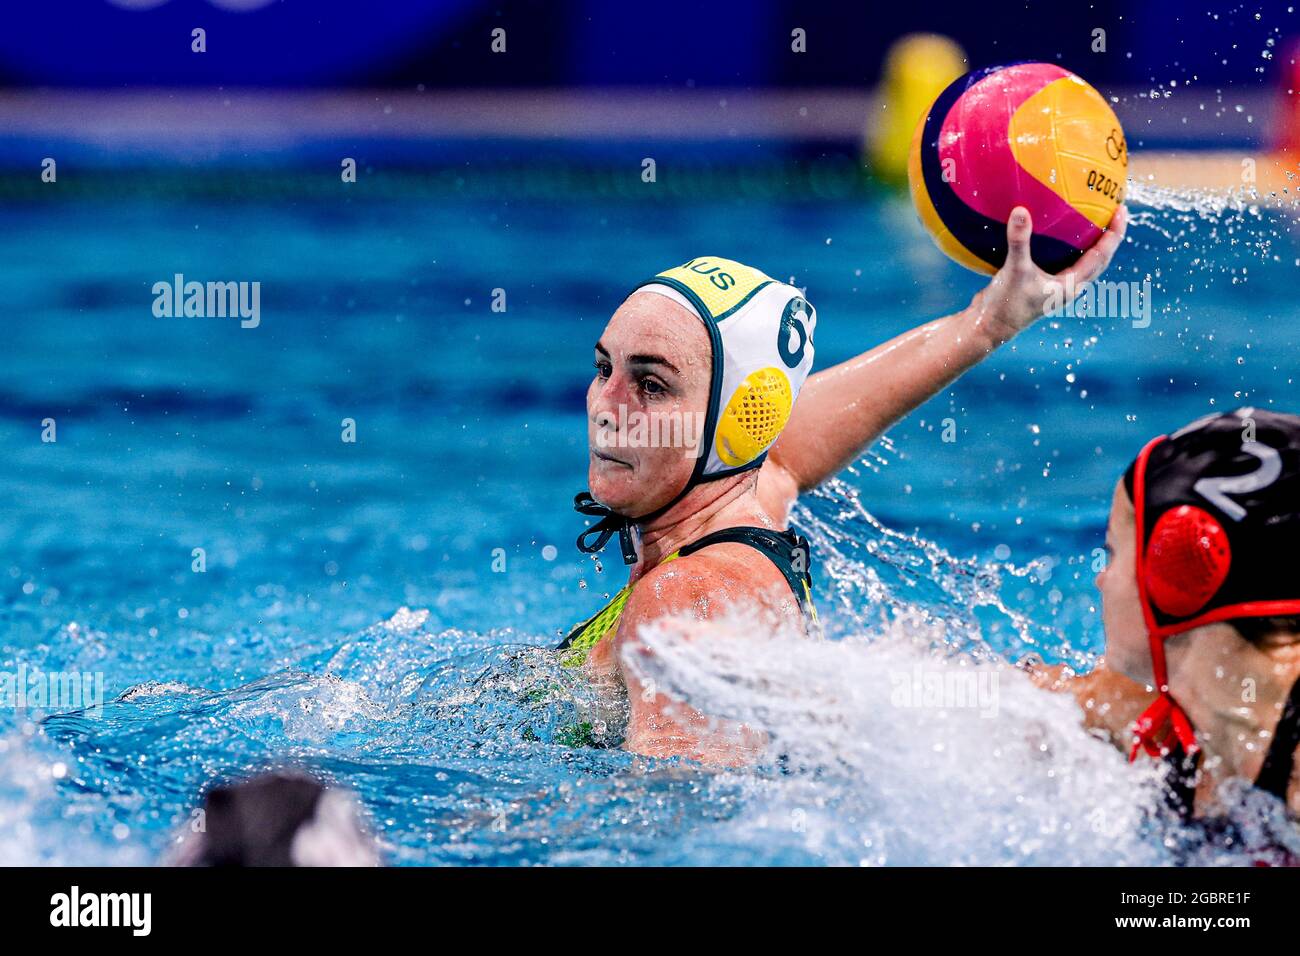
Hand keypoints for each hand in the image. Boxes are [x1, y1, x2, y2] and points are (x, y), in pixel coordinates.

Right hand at [966, 204, 1127, 345]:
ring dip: (1091, 242)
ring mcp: (1055, 286)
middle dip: (1110, 236)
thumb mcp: (1015, 271)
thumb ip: (1020, 241)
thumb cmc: (1006, 305)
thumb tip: (1021, 210)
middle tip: (1115, 210)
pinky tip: (1056, 231)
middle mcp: (1068, 286)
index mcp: (1071, 285)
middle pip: (1099, 259)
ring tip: (1092, 218)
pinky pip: (1062, 260)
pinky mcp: (1041, 283)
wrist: (988, 327)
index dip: (1114, 233)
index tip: (1121, 210)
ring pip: (1083, 261)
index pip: (1101, 256)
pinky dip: (1066, 245)